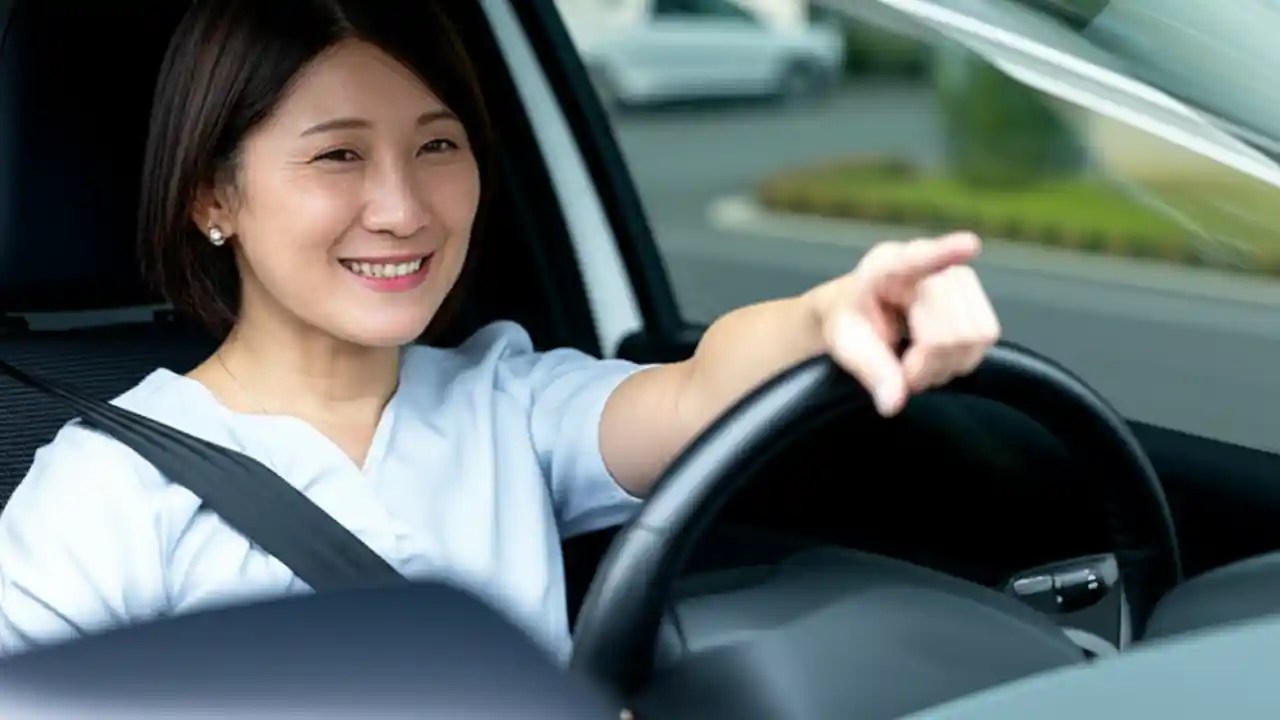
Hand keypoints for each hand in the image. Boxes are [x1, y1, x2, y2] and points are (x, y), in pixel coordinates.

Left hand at [803, 232, 1000, 416]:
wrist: (860, 312)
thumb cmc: (850, 321)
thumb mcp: (846, 345)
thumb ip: (870, 371)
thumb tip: (893, 402)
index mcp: (885, 266)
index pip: (915, 260)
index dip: (944, 253)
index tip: (967, 245)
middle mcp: (928, 264)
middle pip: (953, 326)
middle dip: (929, 361)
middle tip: (903, 372)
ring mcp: (957, 279)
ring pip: (974, 335)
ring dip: (944, 364)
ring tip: (914, 364)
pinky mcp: (976, 300)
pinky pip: (983, 340)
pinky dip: (957, 360)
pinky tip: (932, 358)